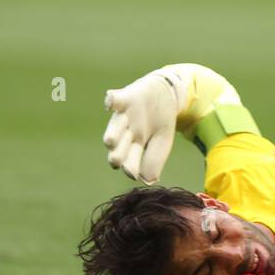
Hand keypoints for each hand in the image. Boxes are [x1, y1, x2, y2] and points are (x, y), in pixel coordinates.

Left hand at [102, 68, 186, 184]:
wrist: (164, 93)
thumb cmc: (160, 122)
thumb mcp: (162, 142)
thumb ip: (155, 160)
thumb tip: (147, 180)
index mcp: (134, 146)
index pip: (129, 160)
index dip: (130, 167)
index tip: (132, 173)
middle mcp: (125, 133)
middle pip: (118, 147)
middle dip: (117, 154)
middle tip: (117, 161)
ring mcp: (124, 116)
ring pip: (115, 126)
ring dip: (113, 133)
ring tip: (111, 141)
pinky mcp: (126, 98)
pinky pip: (116, 100)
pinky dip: (112, 100)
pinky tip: (110, 101)